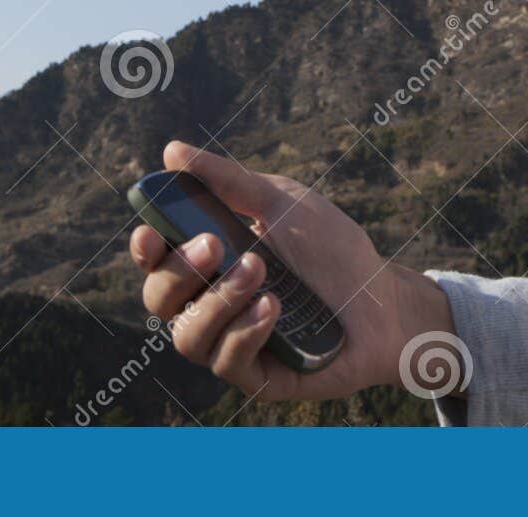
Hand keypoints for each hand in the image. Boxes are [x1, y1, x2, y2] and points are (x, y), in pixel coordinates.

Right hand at [130, 140, 452, 401]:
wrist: (383, 295)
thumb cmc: (329, 247)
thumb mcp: (279, 201)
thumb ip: (227, 180)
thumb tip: (171, 150)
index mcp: (208, 264)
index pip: (156, 262)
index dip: (144, 250)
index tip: (149, 231)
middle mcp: (210, 306)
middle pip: (159, 301)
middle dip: (180, 272)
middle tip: (216, 244)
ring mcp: (231, 344)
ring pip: (187, 336)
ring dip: (218, 300)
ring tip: (259, 270)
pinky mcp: (258, 377)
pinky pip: (227, 362)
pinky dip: (245, 331)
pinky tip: (273, 306)